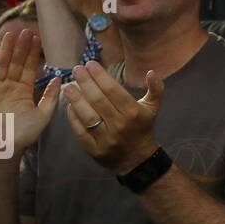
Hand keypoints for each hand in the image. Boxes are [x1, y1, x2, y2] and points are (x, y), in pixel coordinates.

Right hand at [0, 30, 59, 161]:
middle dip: (19, 47)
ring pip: (0, 66)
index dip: (31, 53)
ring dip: (5, 50)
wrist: (3, 150)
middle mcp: (8, 88)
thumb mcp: (43, 114)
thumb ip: (51, 96)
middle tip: (25, 30)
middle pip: (14, 63)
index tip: (36, 37)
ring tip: (10, 34)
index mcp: (23, 91)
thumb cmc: (24, 135)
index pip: (28, 67)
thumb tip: (60, 78)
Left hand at [61, 60, 162, 174]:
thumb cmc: (142, 128)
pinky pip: (81, 132)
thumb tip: (152, 72)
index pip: (112, 90)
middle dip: (85, 83)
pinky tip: (69, 107)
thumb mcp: (153, 108)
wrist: (137, 159)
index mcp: (133, 112)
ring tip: (68, 86)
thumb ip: (156, 89)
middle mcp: (119, 124)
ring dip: (76, 99)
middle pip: (98, 100)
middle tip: (76, 69)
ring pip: (87, 115)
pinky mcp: (94, 150)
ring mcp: (106, 138)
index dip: (100, 75)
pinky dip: (73, 118)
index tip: (90, 64)